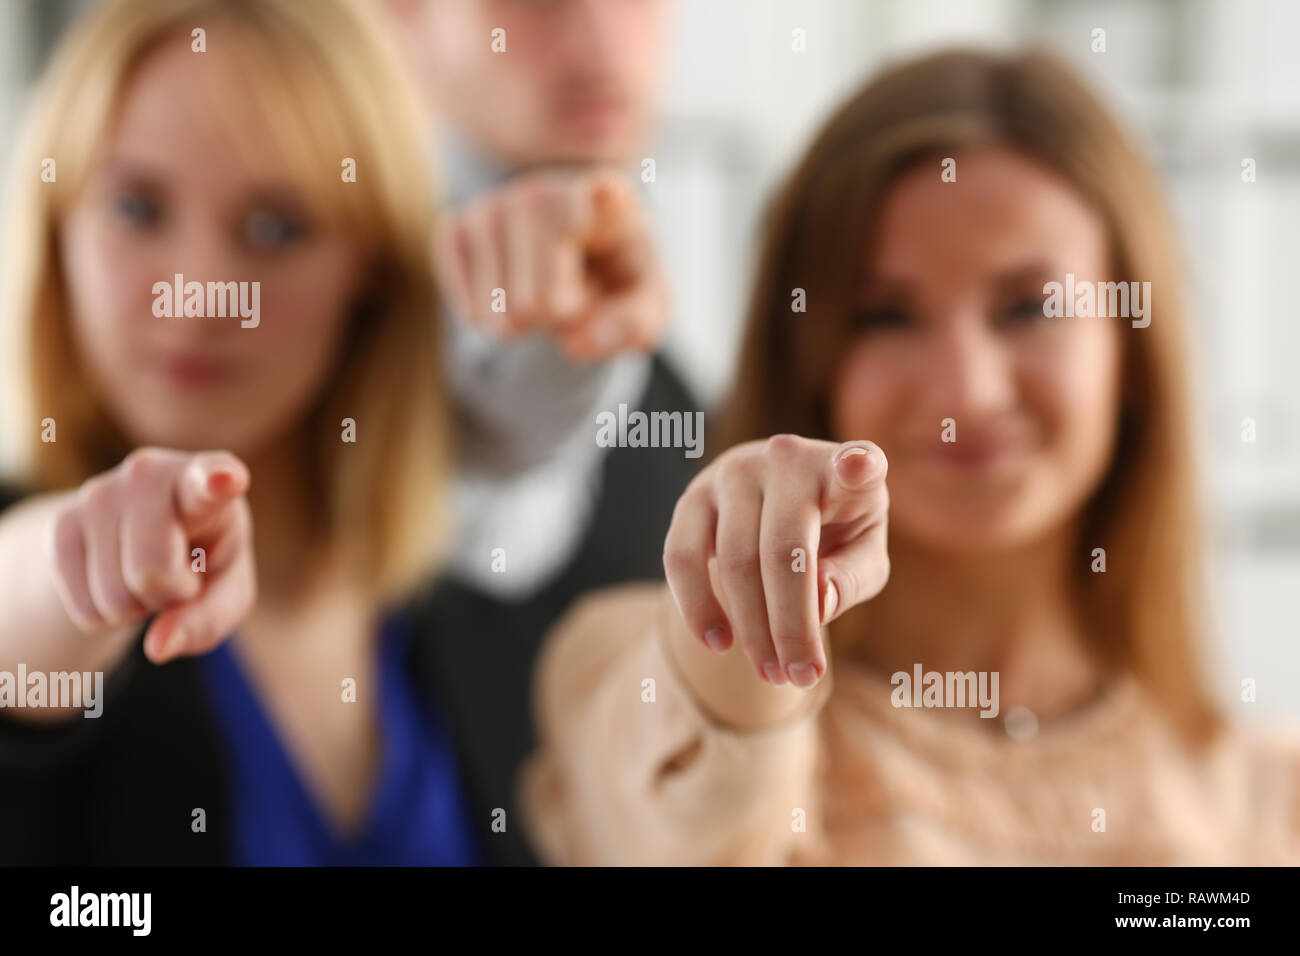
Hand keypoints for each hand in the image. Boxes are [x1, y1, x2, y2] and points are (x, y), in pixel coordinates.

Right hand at [45, 448, 255, 663]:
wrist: (143, 534)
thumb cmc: (204, 562)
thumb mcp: (226, 591)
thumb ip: (207, 619)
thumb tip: (158, 647)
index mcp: (205, 482)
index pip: (208, 480)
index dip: (217, 480)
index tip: (226, 478)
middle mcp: (150, 474)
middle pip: (152, 572)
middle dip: (168, 594)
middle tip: (179, 574)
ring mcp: (99, 494)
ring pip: (114, 596)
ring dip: (136, 606)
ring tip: (148, 571)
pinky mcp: (61, 523)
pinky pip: (85, 609)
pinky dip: (106, 615)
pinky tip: (117, 578)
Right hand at [433, 167, 668, 361]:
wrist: (576, 260)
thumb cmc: (616, 281)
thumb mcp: (646, 307)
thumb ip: (633, 325)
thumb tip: (579, 342)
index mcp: (612, 202)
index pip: (601, 196)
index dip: (592, 203)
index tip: (604, 199)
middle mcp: (548, 191)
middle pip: (540, 289)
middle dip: (554, 315)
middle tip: (571, 302)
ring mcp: (497, 204)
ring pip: (498, 303)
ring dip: (521, 322)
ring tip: (542, 297)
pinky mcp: (458, 226)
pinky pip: (463, 296)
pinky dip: (484, 317)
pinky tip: (504, 303)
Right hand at [663, 436, 889, 688]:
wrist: (772, 498)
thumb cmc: (831, 531)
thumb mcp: (861, 555)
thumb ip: (851, 578)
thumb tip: (819, 604)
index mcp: (842, 469)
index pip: (857, 462)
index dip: (859, 465)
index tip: (861, 467)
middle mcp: (787, 458)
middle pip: (784, 550)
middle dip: (791, 625)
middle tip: (801, 678)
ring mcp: (735, 472)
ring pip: (734, 560)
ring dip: (751, 628)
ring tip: (770, 672)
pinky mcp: (693, 496)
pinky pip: (681, 556)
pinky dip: (697, 607)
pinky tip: (718, 642)